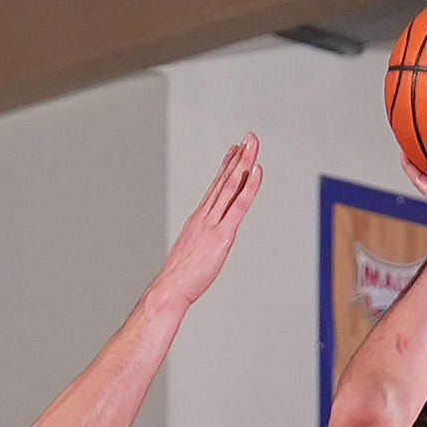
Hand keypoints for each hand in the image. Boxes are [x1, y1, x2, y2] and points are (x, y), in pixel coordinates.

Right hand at [154, 134, 264, 311]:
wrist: (170, 288)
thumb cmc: (178, 279)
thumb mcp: (190, 256)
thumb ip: (199, 246)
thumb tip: (203, 249)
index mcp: (198, 220)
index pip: (216, 188)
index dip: (226, 167)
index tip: (234, 152)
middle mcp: (205, 216)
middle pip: (225, 180)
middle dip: (238, 157)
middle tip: (248, 138)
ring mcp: (213, 223)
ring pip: (231, 185)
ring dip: (244, 162)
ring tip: (253, 143)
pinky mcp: (223, 234)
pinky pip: (239, 204)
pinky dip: (249, 186)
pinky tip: (256, 170)